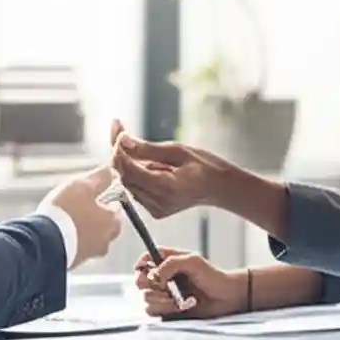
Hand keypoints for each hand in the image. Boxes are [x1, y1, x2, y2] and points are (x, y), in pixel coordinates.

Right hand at [46, 165, 122, 268]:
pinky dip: (73, 240)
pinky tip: (60, 232)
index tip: (92, 193)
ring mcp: (90, 254)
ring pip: (92, 238)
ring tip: (67, 219)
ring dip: (84, 229)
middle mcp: (106, 240)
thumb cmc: (66, 211)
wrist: (45, 242)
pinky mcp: (75, 262)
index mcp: (112, 221)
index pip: (116, 207)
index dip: (105, 198)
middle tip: (80, 206)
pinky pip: (78, 247)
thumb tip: (112, 171)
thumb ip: (100, 178)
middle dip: (96, 216)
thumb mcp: (83, 185)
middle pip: (106, 226)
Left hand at [110, 132, 236, 218]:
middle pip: (125, 177)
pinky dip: (136, 173)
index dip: (119, 149)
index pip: (129, 169)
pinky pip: (136, 189)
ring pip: (128, 183)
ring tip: (143, 149)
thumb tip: (121, 140)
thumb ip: (146, 149)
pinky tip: (150, 164)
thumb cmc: (204, 166)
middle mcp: (157, 203)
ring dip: (128, 163)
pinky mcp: (155, 211)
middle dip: (120, 153)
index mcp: (165, 188)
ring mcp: (155, 209)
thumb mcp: (177, 150)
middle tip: (121, 131)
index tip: (118, 128)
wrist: (220, 188)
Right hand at [135, 247, 246, 318]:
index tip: (149, 272)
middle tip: (165, 287)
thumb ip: (170, 264)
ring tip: (177, 300)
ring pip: (146, 298)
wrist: (227, 298)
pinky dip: (165, 310)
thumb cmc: (213, 276)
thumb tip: (154, 277)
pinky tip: (180, 307)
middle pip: (140, 281)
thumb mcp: (192, 261)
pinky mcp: (167, 309)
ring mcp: (164, 294)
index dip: (142, 266)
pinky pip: (153, 311)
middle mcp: (162, 277)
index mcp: (166, 260)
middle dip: (151, 286)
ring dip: (161, 300)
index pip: (144, 260)